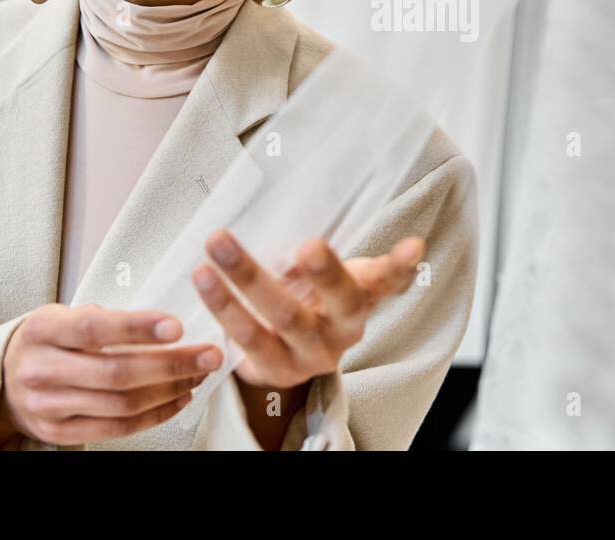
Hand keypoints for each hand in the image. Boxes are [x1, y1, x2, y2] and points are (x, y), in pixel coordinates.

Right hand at [0, 303, 222, 447]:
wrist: (4, 382)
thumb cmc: (50, 341)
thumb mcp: (64, 316)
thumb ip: (104, 317)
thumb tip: (165, 323)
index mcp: (43, 330)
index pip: (93, 329)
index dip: (137, 328)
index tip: (177, 326)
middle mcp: (41, 370)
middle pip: (116, 373)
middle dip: (172, 365)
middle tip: (209, 355)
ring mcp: (48, 406)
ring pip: (121, 404)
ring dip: (170, 390)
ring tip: (199, 374)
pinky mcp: (59, 433)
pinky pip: (117, 428)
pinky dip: (156, 414)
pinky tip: (180, 398)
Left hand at [191, 231, 425, 390]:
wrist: (290, 352)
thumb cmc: (316, 300)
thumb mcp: (342, 277)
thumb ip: (354, 260)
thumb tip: (400, 241)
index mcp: (362, 302)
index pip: (387, 283)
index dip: (398, 268)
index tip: (412, 247)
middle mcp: (341, 335)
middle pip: (335, 303)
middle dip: (322, 273)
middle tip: (304, 245)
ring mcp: (306, 358)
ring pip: (278, 322)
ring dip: (247, 283)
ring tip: (216, 251)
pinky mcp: (272, 372)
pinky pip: (244, 341)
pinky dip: (222, 310)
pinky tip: (202, 280)